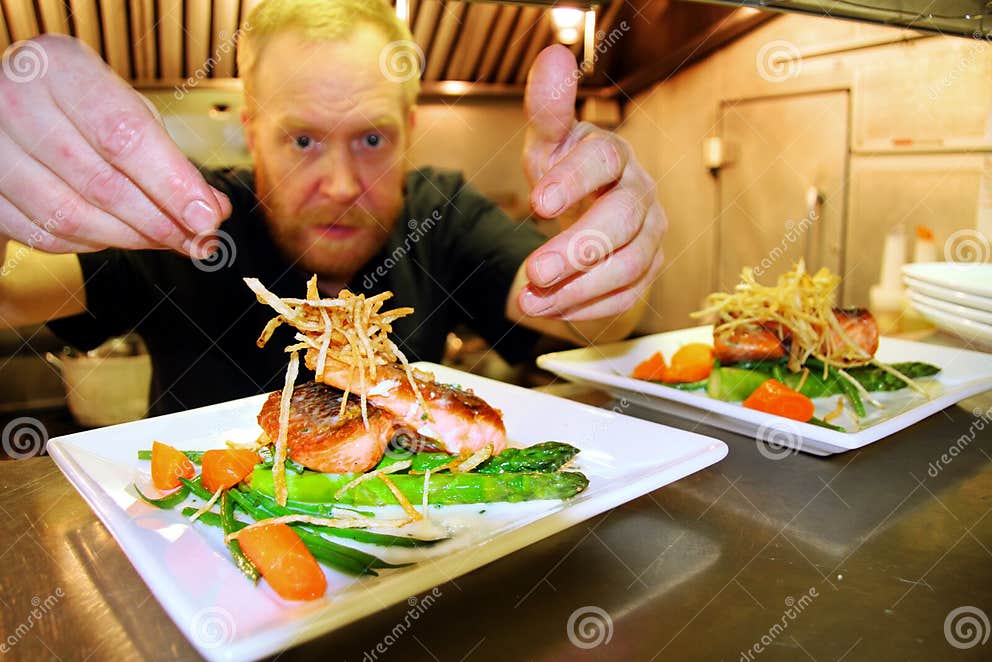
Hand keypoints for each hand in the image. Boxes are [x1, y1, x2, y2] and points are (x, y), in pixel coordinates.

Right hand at [0, 35, 229, 256]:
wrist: (14, 102)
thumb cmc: (81, 104)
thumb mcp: (128, 108)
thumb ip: (170, 158)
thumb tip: (212, 210)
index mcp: (59, 69)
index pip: (124, 136)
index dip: (172, 184)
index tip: (209, 217)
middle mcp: (15, 102)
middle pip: (100, 184)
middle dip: (161, 223)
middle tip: (199, 240)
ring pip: (71, 217)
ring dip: (131, 238)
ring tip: (168, 239)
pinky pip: (44, 235)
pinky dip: (91, 242)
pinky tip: (119, 234)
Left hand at [518, 45, 665, 320]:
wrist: (589, 209)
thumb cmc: (566, 172)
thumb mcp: (548, 142)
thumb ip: (548, 108)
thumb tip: (554, 55)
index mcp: (614, 156)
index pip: (603, 162)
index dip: (573, 181)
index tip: (537, 204)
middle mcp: (640, 195)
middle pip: (621, 223)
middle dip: (577, 250)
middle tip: (534, 271)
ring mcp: (649, 237)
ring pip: (627, 267)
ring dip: (577, 289)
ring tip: (530, 300)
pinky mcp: (647, 272)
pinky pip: (626, 297)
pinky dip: (587, 308)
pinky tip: (552, 310)